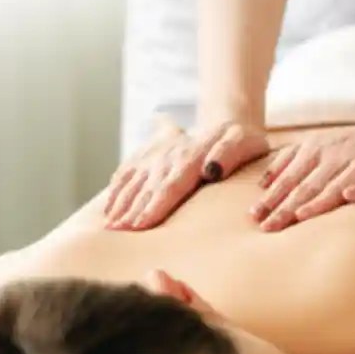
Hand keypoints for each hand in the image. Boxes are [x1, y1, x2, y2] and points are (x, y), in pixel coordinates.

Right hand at [105, 119, 268, 229]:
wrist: (224, 122)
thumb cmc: (241, 141)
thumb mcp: (246, 142)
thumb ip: (230, 153)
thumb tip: (212, 169)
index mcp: (192, 156)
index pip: (170, 186)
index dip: (155, 206)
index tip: (141, 224)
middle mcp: (169, 155)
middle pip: (147, 188)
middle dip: (131, 211)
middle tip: (118, 231)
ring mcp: (155, 154)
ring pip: (133, 181)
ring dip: (120, 203)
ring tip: (109, 225)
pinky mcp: (146, 154)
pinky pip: (126, 172)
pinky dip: (115, 190)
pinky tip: (108, 209)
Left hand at [251, 120, 354, 231]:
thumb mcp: (321, 144)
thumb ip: (291, 160)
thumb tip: (263, 183)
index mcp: (319, 149)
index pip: (291, 177)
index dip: (272, 197)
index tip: (254, 217)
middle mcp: (339, 154)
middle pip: (309, 185)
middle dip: (287, 206)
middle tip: (268, 228)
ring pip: (337, 183)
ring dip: (318, 201)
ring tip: (299, 216)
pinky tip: (350, 197)